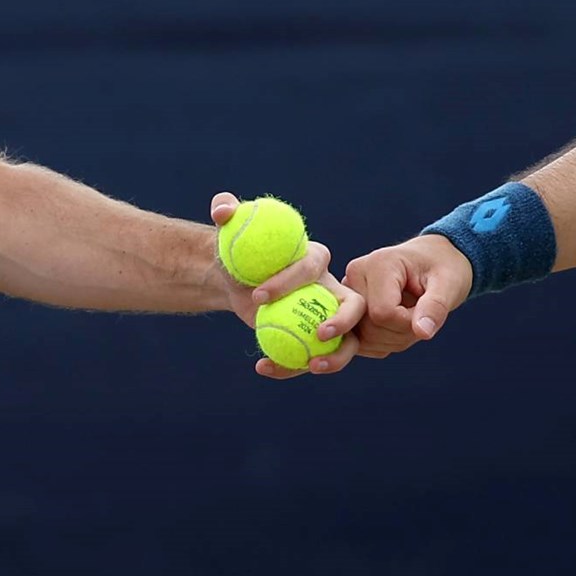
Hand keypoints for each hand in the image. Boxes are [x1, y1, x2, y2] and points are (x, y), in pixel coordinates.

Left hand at [208, 193, 370, 378]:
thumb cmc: (237, 249)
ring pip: (346, 339)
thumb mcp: (230, 228)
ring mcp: (326, 317)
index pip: (313, 267)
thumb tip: (223, 207)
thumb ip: (227, 208)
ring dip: (337, 357)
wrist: (234, 281)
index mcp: (315, 258)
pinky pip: (309, 356)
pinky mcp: (312, 340)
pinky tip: (264, 368)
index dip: (290, 280)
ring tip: (312, 366)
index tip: (258, 296)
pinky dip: (290, 366)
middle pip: (352, 304)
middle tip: (319, 335)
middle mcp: (329, 288)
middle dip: (343, 319)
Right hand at [338, 234, 475, 358]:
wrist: (433, 260)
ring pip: (364, 339)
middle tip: (420, 314)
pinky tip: (399, 325)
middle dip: (401, 333)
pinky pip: (361, 342)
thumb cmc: (443, 267)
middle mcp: (354, 277)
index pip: (383, 314)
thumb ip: (436, 306)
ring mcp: (347, 295)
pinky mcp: (348, 310)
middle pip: (370, 329)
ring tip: (411, 317)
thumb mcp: (449, 283)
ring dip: (394, 340)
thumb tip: (423, 332)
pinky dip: (384, 343)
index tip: (425, 309)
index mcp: (378, 264)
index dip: (408, 322)